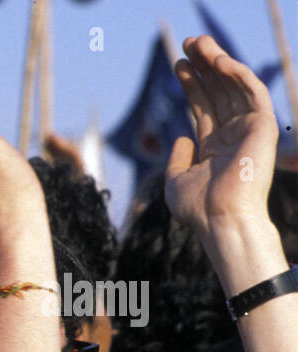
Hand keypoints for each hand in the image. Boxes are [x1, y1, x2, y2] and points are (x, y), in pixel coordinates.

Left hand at [166, 35, 276, 238]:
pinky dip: (237, 74)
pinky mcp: (263, 126)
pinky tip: (219, 60)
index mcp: (215, 146)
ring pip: (234, 86)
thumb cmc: (198, 207)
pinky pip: (252, 92)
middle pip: (219, 91)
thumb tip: (181, 137)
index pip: (204, 106)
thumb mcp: (176, 181)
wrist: (219, 219)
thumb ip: (178, 159)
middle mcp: (233, 134)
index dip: (193, 83)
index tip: (178, 64)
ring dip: (218, 62)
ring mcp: (249, 129)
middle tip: (187, 43)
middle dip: (204, 66)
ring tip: (198, 42)